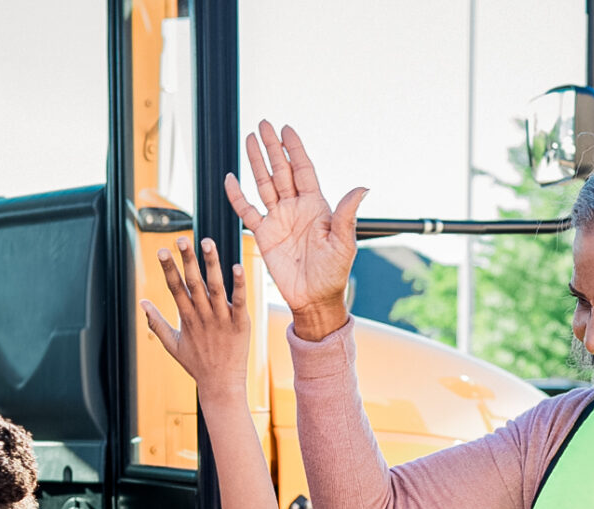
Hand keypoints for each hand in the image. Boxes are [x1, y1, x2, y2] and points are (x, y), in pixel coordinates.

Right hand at [143, 236, 249, 403]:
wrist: (222, 385)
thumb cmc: (197, 365)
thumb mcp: (172, 345)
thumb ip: (156, 323)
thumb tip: (141, 302)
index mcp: (187, 319)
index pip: (175, 289)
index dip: (168, 269)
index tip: (161, 250)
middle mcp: (203, 317)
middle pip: (193, 284)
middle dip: (186, 261)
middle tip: (181, 239)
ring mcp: (222, 320)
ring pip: (215, 288)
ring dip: (211, 264)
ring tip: (207, 242)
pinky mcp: (241, 325)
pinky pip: (239, 302)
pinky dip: (238, 285)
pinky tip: (237, 266)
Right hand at [225, 120, 367, 339]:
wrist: (314, 299)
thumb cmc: (334, 273)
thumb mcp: (344, 242)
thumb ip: (347, 214)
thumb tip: (362, 188)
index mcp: (316, 206)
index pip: (303, 170)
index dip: (295, 150)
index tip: (287, 129)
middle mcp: (296, 208)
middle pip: (282, 170)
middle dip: (273, 148)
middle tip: (263, 124)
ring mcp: (279, 220)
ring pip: (264, 183)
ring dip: (256, 162)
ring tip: (249, 139)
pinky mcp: (264, 235)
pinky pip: (248, 211)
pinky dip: (238, 196)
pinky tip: (231, 179)